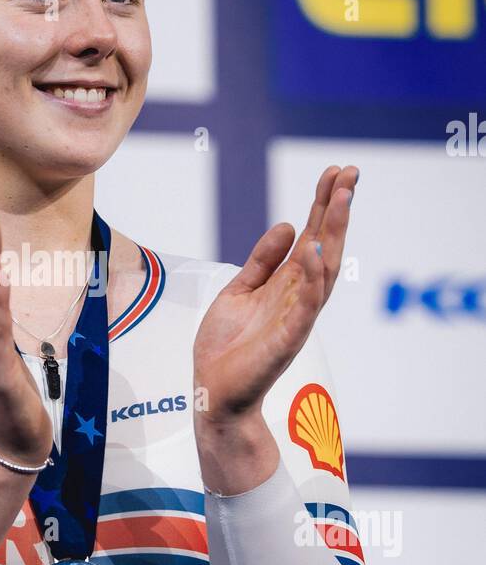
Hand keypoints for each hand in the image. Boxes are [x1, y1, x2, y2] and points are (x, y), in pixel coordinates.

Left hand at [193, 164, 357, 425]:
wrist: (214, 392)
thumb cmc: (228, 347)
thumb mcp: (240, 291)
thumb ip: (262, 261)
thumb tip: (287, 224)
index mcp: (287, 284)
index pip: (312, 236)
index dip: (323, 205)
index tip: (336, 172)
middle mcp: (298, 296)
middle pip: (325, 245)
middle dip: (336, 209)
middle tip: (349, 173)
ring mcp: (296, 317)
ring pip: (322, 270)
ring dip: (333, 234)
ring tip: (340, 199)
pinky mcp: (286, 340)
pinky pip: (304, 307)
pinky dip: (312, 280)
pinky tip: (315, 252)